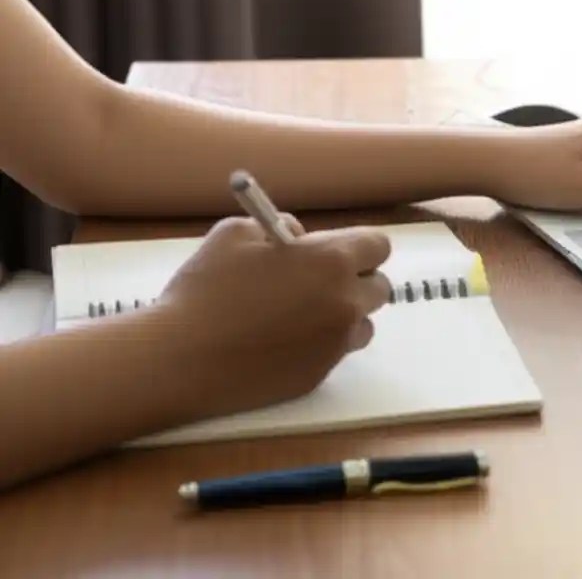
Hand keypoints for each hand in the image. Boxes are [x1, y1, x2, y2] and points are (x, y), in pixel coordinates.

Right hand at [153, 216, 391, 420]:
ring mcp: (336, 343)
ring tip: (300, 315)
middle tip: (318, 283)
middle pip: (378, 287)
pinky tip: (283, 342)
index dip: (359, 247)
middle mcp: (345, 302)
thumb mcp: (236, 233)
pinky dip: (320, 345)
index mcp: (331, 261)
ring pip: (362, 324)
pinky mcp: (320, 375)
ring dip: (343, 316)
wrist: (182, 357)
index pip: (378, 246)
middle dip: (356, 281)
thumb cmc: (206, 288)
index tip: (337, 251)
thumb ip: (280, 228)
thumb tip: (301, 238)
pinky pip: (335, 352)